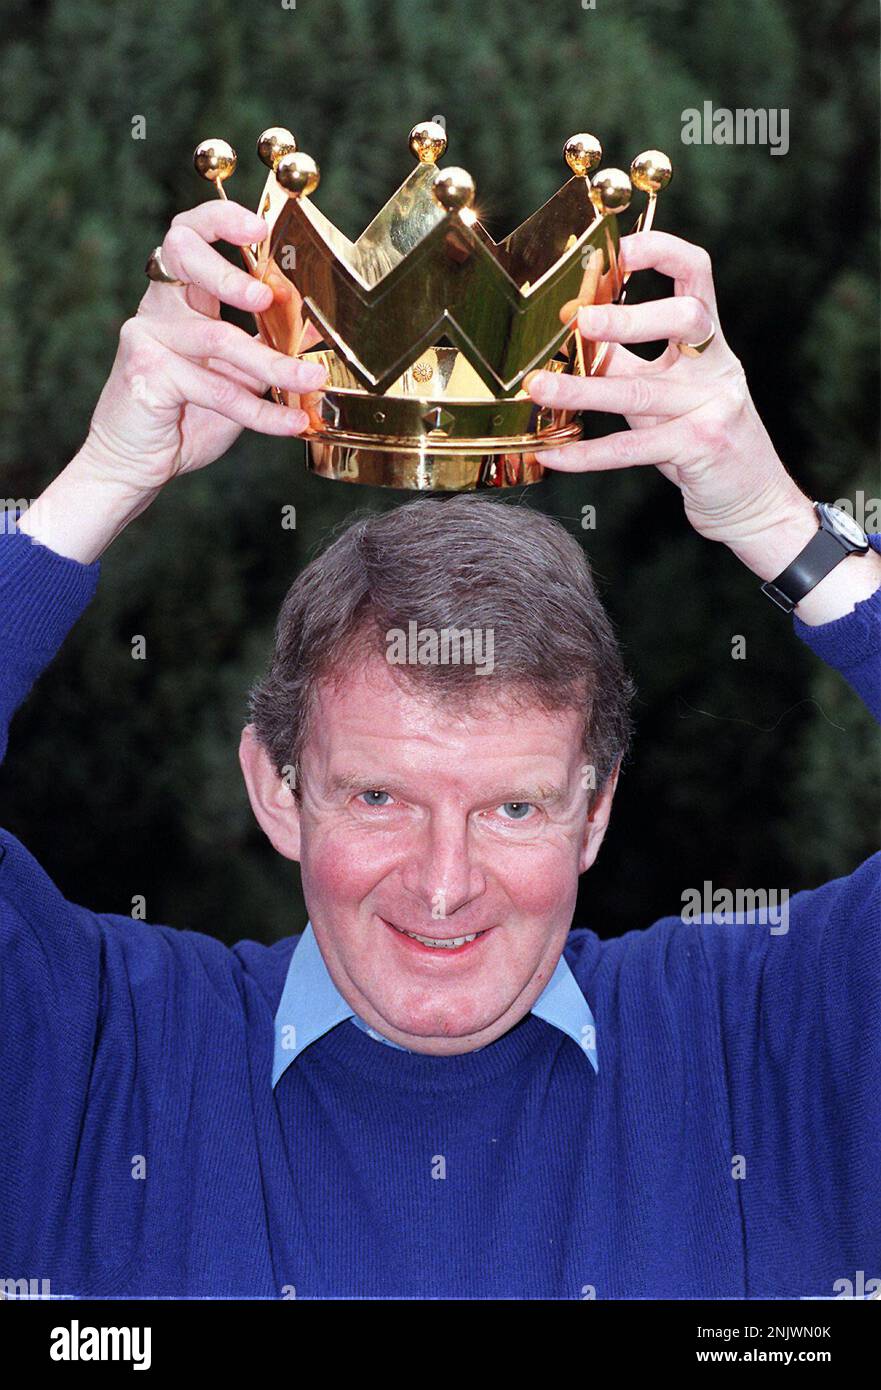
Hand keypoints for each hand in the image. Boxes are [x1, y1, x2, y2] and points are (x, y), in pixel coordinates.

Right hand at [79, 198, 325, 494]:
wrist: (134, 464)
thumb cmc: (185, 416)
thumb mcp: (236, 376)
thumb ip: (264, 348)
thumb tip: (316, 332)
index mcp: (179, 296)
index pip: (189, 234)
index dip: (220, 219)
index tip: (259, 226)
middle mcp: (158, 306)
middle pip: (183, 253)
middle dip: (230, 271)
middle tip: (264, 296)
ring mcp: (146, 336)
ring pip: (218, 337)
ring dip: (274, 363)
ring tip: (310, 379)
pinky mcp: (146, 374)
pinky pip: (216, 389)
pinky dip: (261, 411)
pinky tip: (291, 422)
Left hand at [528, 231, 814, 564]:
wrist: (754, 502)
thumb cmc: (702, 441)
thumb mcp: (669, 392)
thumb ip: (629, 362)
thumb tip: (574, 331)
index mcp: (710, 343)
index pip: (697, 274)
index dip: (662, 251)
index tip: (618, 249)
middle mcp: (716, 368)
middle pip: (684, 320)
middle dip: (630, 316)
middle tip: (580, 320)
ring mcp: (712, 408)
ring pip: (642, 392)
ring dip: (584, 388)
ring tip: (538, 387)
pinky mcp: (699, 450)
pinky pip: (633, 449)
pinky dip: (587, 455)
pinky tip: (551, 455)